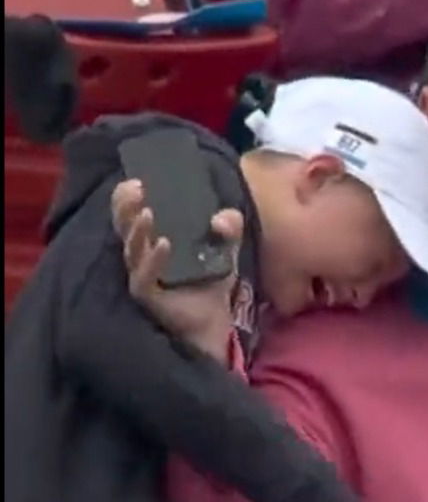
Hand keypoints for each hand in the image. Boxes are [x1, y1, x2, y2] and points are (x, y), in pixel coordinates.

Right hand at [111, 179, 241, 361]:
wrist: (216, 322)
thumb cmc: (210, 282)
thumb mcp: (225, 249)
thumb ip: (229, 228)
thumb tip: (220, 217)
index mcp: (152, 240)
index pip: (131, 214)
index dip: (127, 197)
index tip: (136, 179)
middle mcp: (142, 256)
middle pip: (124, 227)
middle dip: (126, 206)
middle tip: (137, 188)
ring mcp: (142, 276)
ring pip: (131, 250)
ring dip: (137, 230)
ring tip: (148, 213)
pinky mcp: (148, 296)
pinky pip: (144, 277)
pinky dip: (154, 260)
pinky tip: (164, 244)